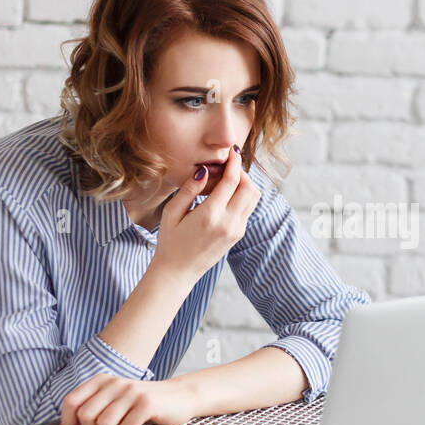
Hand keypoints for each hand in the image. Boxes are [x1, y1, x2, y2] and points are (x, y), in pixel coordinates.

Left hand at [58, 374, 197, 424]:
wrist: (179, 397)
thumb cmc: (141, 403)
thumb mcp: (114, 399)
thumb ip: (91, 407)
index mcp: (101, 381)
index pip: (70, 402)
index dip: (70, 421)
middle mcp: (114, 383)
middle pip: (85, 416)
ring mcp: (131, 392)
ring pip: (104, 424)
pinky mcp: (147, 403)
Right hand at [153, 146, 261, 281]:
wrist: (178, 272)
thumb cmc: (170, 241)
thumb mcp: (172, 212)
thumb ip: (190, 189)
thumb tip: (205, 170)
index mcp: (210, 215)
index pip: (232, 181)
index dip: (234, 162)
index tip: (232, 152)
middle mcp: (228, 223)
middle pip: (250, 188)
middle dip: (242, 172)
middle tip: (228, 167)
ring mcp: (236, 231)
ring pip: (254, 198)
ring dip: (245, 185)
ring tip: (228, 180)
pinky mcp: (238, 235)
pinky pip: (249, 209)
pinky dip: (243, 197)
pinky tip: (226, 195)